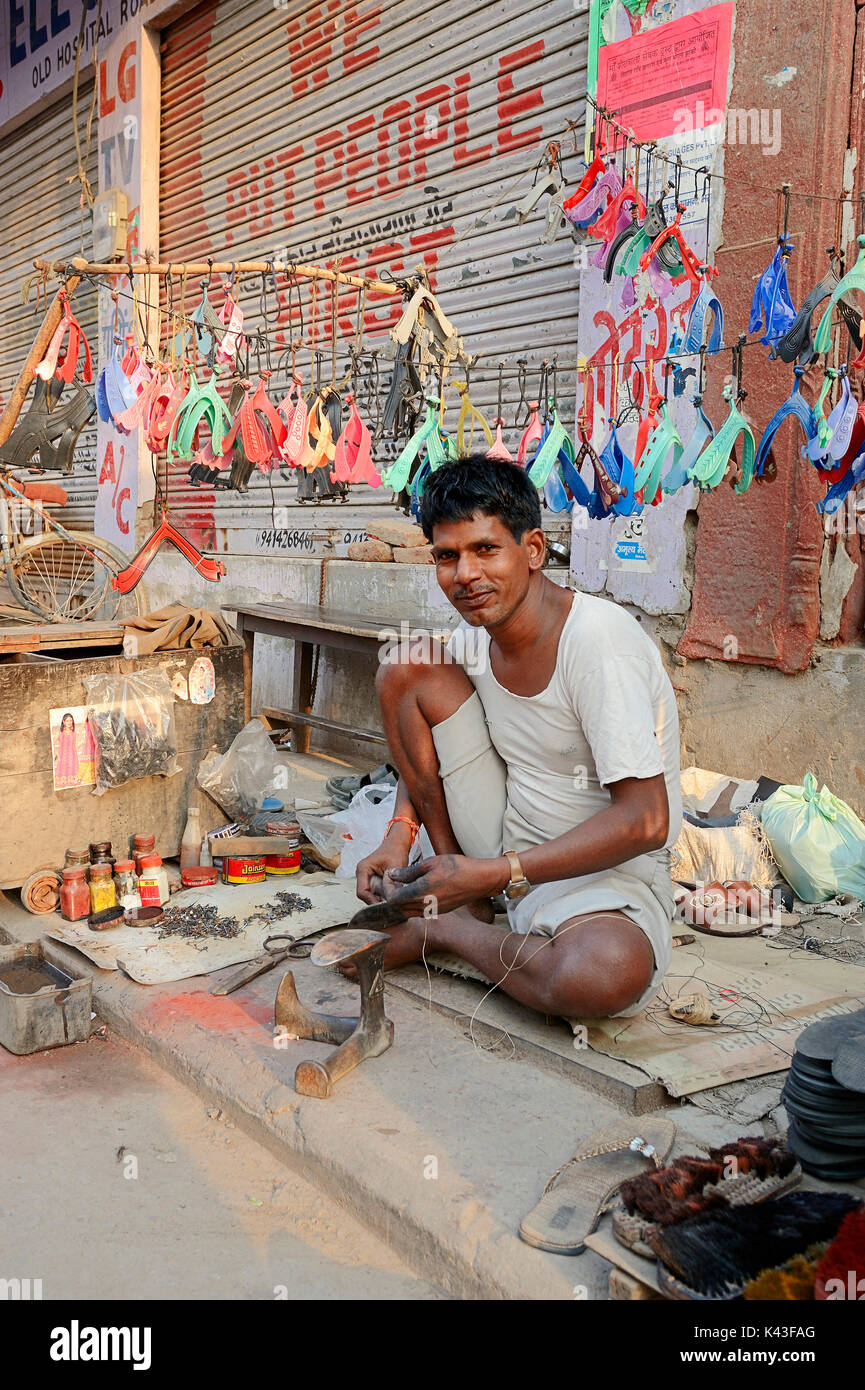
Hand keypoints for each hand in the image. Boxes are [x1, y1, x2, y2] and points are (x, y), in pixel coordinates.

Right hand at [355, 829, 412, 904]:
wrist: (398, 842)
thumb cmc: (395, 850)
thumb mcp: (396, 867)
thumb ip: (394, 883)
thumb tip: (396, 900)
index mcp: (363, 869)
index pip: (362, 892)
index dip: (372, 902)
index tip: (384, 906)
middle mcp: (362, 874)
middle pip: (366, 896)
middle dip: (377, 902)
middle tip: (391, 908)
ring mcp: (367, 878)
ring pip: (371, 896)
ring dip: (381, 901)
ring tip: (393, 905)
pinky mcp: (374, 880)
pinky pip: (376, 893)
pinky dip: (384, 897)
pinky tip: (393, 900)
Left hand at [385, 853, 507, 916]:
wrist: (478, 879)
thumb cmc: (456, 867)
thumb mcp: (430, 863)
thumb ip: (408, 872)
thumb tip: (392, 874)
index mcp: (420, 893)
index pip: (392, 898)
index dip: (386, 887)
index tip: (389, 876)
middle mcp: (425, 906)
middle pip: (397, 908)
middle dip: (391, 894)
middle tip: (393, 880)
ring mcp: (432, 911)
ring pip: (407, 912)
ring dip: (401, 901)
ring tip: (403, 885)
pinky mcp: (439, 912)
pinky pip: (418, 912)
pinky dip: (411, 904)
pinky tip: (415, 891)